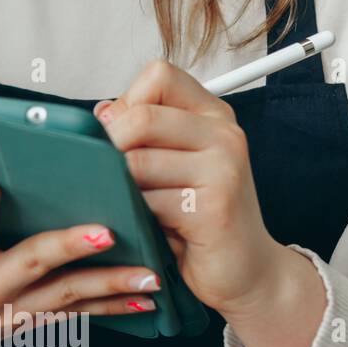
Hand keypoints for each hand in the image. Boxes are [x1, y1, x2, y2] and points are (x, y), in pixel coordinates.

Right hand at [0, 173, 161, 346]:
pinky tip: (148, 296)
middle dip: (68, 250)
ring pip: (65, 297)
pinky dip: (111, 307)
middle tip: (104, 232)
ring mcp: (10, 311)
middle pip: (31, 268)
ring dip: (110, 287)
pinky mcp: (26, 322)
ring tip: (151, 274)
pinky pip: (74, 315)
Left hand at [96, 61, 313, 319]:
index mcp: (211, 114)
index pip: (158, 75)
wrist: (248, 271)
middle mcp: (224, 134)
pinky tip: (143, 226)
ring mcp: (224, 168)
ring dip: (117, 188)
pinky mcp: (214, 207)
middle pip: (140, 117)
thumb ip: (140, 133)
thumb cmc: (200, 217)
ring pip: (136, 162)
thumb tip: (99, 112)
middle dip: (108, 148)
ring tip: (125, 205)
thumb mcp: (169, 165)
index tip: (119, 136)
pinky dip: (133, 215)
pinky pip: (149, 201)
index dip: (125, 102)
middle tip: (106, 176)